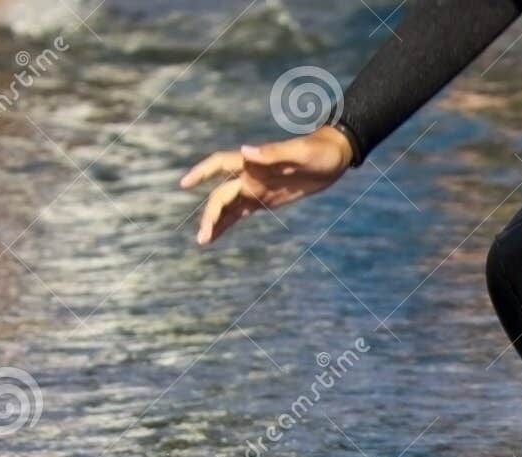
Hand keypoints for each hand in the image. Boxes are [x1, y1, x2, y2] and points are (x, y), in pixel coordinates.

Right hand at [179, 125, 354, 245]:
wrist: (335, 156)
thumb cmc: (319, 151)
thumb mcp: (300, 153)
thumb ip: (273, 153)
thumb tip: (245, 151)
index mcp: (254, 162)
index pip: (220, 165)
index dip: (202, 173)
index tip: (185, 185)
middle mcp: (251, 175)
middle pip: (222, 196)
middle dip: (211, 215)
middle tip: (202, 238)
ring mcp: (258, 189)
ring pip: (229, 207)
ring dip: (216, 222)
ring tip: (203, 241)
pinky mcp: (267, 200)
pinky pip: (242, 213)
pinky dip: (229, 223)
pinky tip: (218, 235)